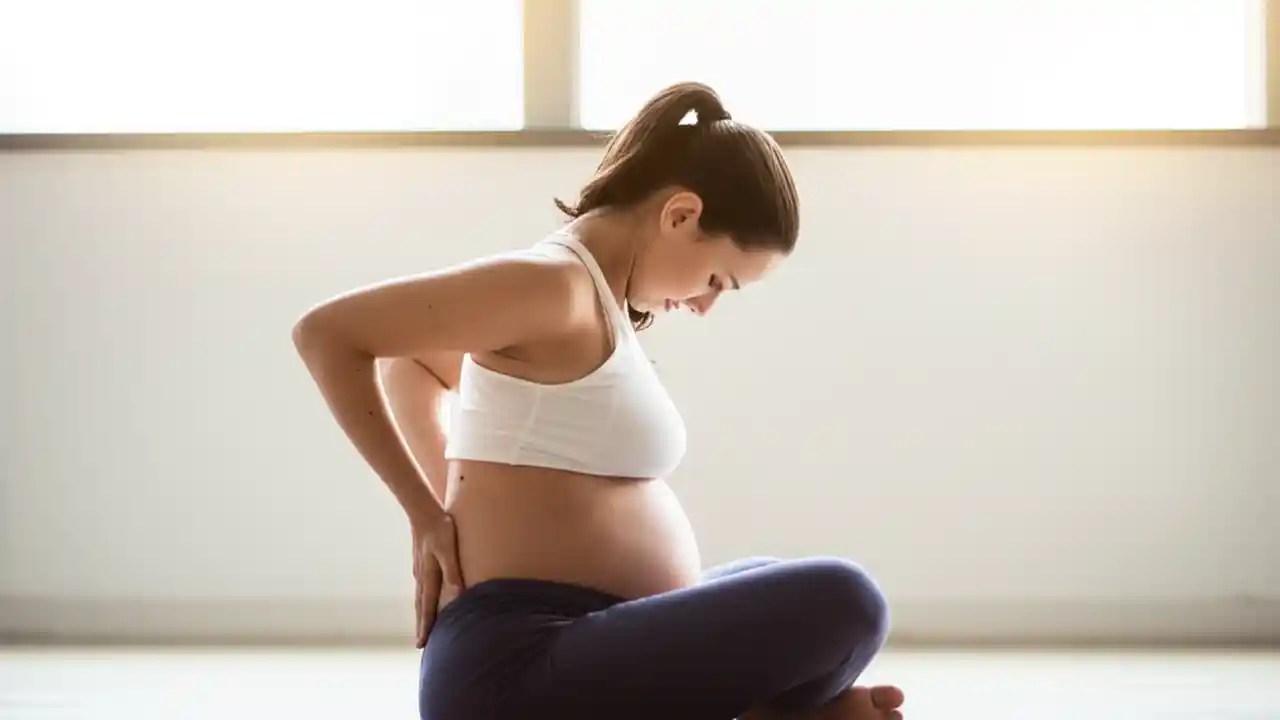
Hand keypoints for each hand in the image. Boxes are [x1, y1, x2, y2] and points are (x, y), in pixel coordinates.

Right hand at [412, 513, 464, 648]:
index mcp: (428, 575)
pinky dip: (423, 601)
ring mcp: (420, 571)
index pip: (427, 606)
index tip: (422, 643)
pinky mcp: (422, 564)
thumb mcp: (448, 549)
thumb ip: (453, 571)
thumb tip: (457, 594)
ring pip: (420, 598)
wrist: (424, 511)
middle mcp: (421, 576)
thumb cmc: (440, 528)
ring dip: (421, 614)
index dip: (425, 625)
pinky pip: (423, 588)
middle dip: (421, 625)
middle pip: (421, 606)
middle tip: (419, 644)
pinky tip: (426, 602)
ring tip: (423, 628)